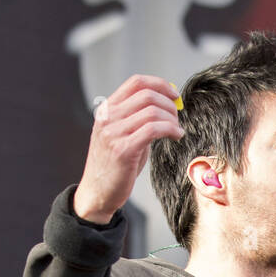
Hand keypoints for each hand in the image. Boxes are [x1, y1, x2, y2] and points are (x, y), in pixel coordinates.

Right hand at [73, 74, 182, 224]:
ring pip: (152, 112)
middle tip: (178, 118)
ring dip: (172, 119)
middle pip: (146, 95)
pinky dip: (170, 130)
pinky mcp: (123, 150)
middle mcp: (108, 117)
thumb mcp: (122, 136)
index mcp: (107, 109)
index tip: (175, 95)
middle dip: (169, 104)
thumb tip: (165, 109)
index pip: (136, 82)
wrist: (97, 193)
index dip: (159, 84)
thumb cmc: (114, 167)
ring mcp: (113, 132)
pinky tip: (176, 136)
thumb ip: (138, 121)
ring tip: (177, 130)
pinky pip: (153, 130)